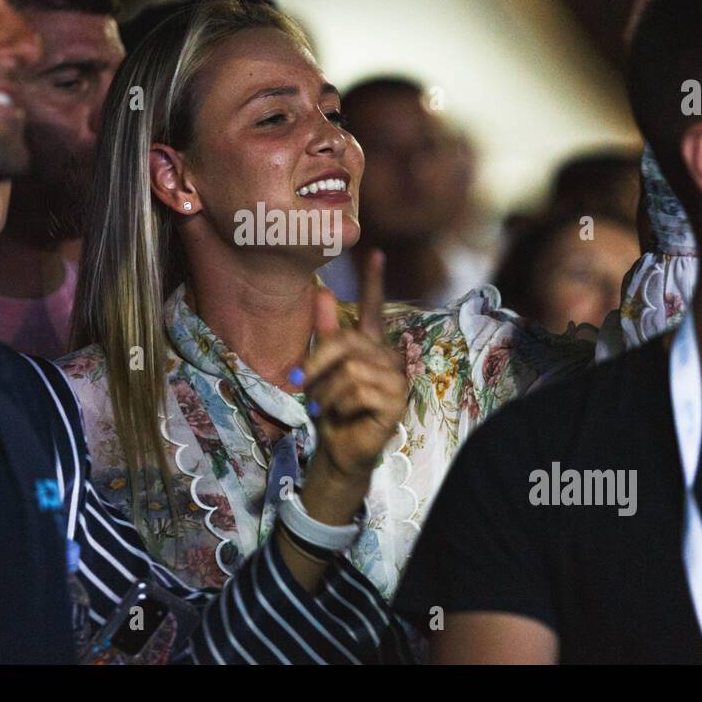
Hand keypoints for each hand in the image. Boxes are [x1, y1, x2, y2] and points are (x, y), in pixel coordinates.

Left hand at [300, 249, 406, 488]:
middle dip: (317, 364)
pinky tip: (343, 416)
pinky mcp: (397, 401)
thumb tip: (320, 291)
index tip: (375, 252)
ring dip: (327, 393)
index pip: (373, 309)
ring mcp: (396, 379)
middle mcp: (388, 358)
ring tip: (326, 407)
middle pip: (346, 342)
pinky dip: (340, 406)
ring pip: (350, 370)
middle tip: (304, 386)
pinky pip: (358, 391)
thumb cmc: (330, 410)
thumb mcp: (319, 369)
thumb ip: (323, 333)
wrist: (336, 449)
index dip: (374, 281)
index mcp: (370, 346)